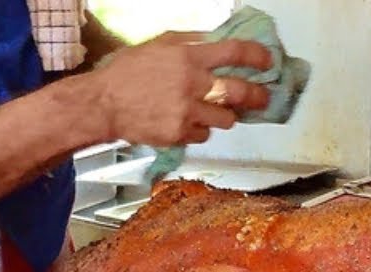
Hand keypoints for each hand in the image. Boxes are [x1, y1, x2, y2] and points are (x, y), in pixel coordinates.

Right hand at [89, 33, 271, 145]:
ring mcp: (187, 112)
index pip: (234, 53)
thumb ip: (189, 40)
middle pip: (240, 92)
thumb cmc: (128, 71)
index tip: (268, 62)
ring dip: (224, 115)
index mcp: (188, 57)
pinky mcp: (179, 134)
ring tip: (214, 111)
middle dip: (258, 96)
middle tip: (263, 98)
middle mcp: (192, 84)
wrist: (103, 104)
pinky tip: (186, 122)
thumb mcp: (158, 44)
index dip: (256, 56)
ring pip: (225, 119)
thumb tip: (215, 37)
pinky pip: (203, 135)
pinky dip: (199, 129)